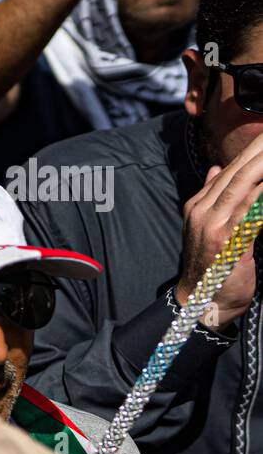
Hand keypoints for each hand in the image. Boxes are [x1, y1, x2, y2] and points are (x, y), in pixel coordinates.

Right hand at [176, 130, 262, 328]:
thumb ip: (214, 198)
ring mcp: (213, 225)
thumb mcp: (210, 229)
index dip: (251, 151)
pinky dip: (261, 195)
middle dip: (260, 150)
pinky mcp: (228, 241)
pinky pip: (252, 210)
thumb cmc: (213, 269)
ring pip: (244, 186)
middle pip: (237, 173)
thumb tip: (217, 170)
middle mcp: (202, 212)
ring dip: (262, 167)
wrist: (202, 303)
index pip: (228, 171)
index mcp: (198, 206)